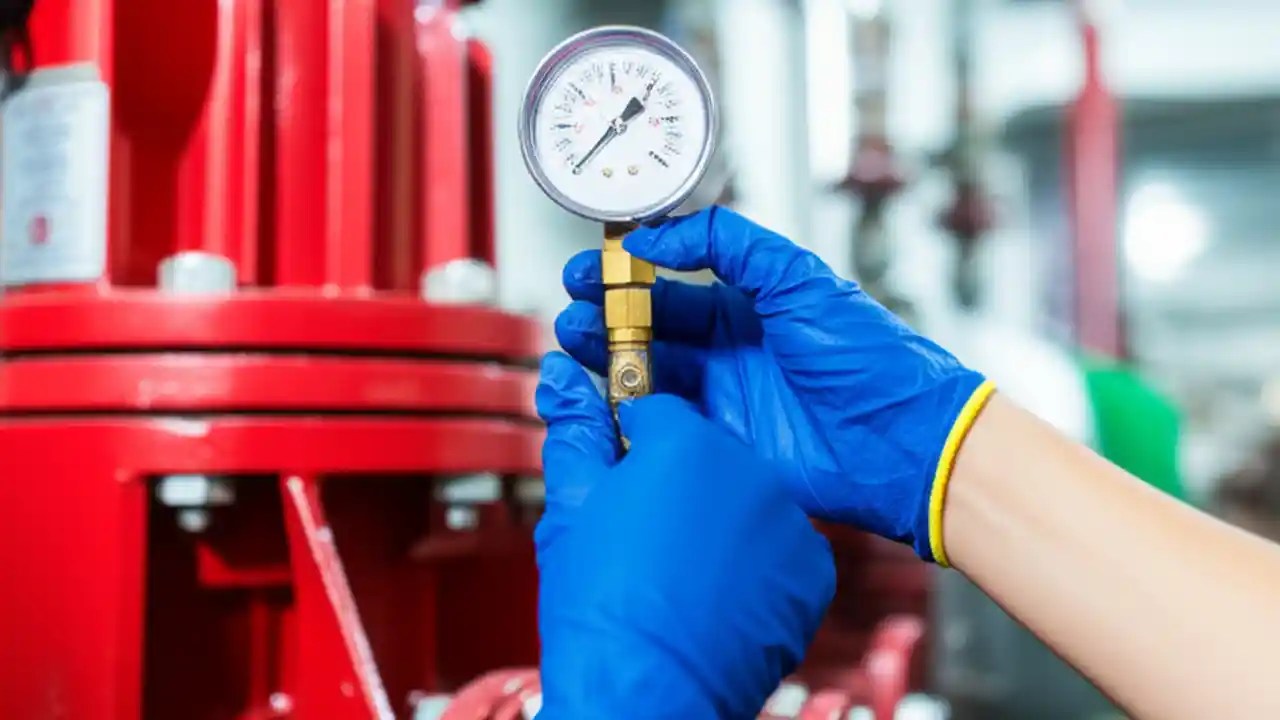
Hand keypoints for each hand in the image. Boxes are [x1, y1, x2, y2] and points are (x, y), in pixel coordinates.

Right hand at [535, 352, 834, 718]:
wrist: (644, 698)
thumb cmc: (601, 610)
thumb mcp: (573, 509)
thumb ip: (577, 435)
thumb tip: (562, 380)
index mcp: (687, 444)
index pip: (661, 411)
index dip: (635, 443)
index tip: (621, 468)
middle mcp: (749, 472)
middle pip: (708, 454)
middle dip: (678, 482)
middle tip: (644, 531)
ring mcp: (787, 523)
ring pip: (746, 500)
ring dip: (719, 522)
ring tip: (678, 570)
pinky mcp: (810, 572)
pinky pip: (781, 548)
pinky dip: (755, 565)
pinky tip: (715, 592)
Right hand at [553, 207, 991, 563]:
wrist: (901, 441)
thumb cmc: (867, 356)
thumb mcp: (798, 279)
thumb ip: (729, 245)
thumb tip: (657, 234)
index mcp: (748, 307)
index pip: (671, 285)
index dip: (626, 277)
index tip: (588, 271)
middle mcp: (729, 352)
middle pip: (649, 331)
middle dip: (605, 321)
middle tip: (572, 316)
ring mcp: (722, 400)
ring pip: (648, 377)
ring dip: (608, 363)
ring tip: (574, 350)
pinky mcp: (719, 446)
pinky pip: (660, 427)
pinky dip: (627, 414)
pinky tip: (601, 399)